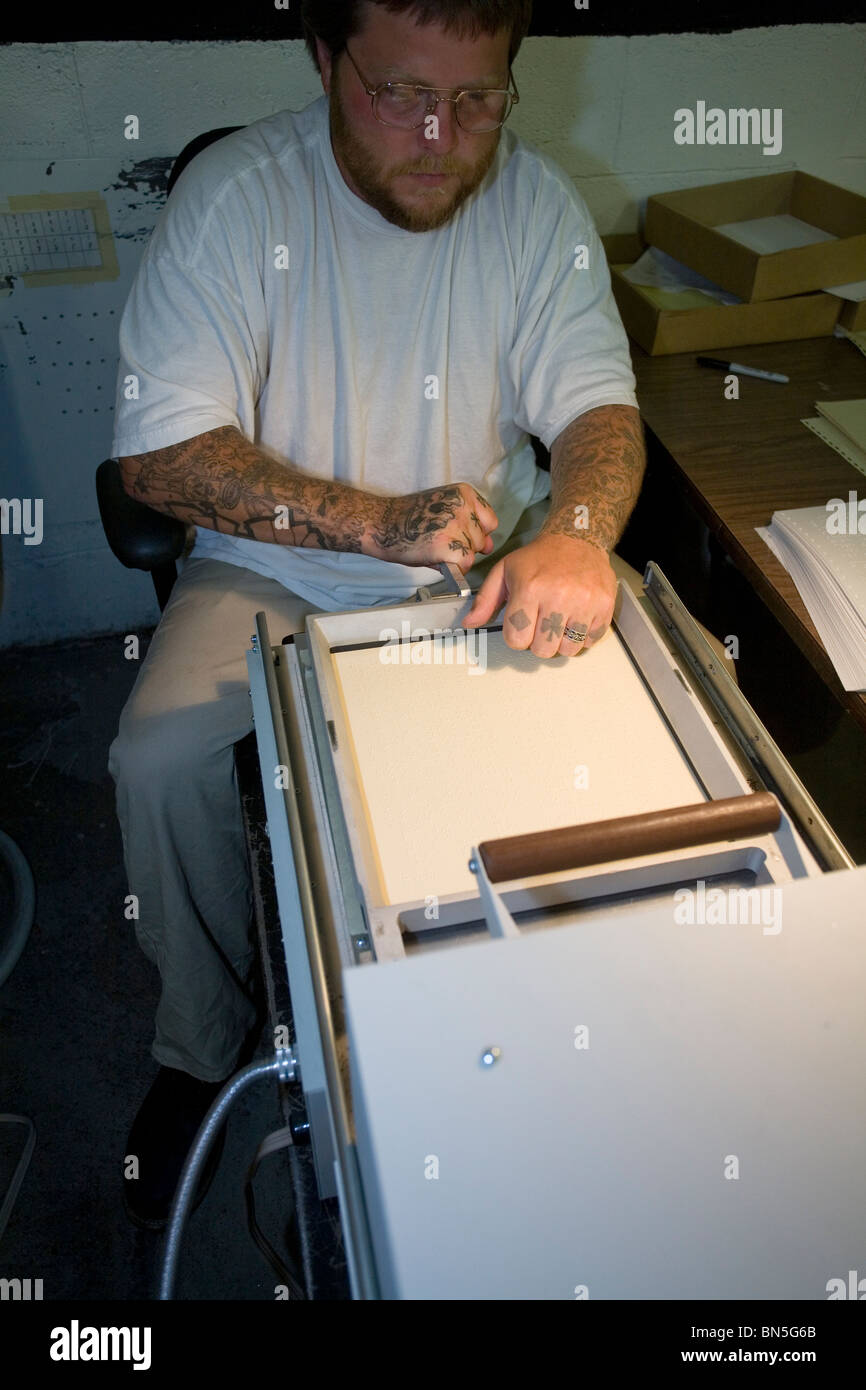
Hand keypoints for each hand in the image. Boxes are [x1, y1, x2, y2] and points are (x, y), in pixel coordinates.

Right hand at [369, 484, 498, 570]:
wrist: (381, 524)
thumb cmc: (408, 519)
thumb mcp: (443, 511)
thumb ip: (470, 527)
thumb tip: (490, 546)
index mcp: (464, 493)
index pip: (490, 521)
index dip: (475, 533)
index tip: (457, 534)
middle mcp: (463, 506)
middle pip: (483, 539)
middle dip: (466, 546)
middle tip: (440, 542)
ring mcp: (455, 525)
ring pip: (474, 553)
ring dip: (458, 557)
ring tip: (436, 548)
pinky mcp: (447, 545)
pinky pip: (465, 564)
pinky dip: (454, 568)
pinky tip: (437, 559)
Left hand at [461, 532, 616, 657]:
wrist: (577, 539)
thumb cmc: (539, 558)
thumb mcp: (505, 571)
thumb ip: (485, 599)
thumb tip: (469, 623)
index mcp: (529, 588)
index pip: (517, 640)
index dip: (517, 636)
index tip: (522, 624)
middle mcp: (558, 596)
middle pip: (543, 650)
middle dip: (539, 642)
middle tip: (541, 623)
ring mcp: (585, 602)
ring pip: (568, 649)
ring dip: (562, 641)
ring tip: (559, 621)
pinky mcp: (604, 606)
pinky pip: (591, 641)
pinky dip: (582, 636)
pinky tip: (576, 618)